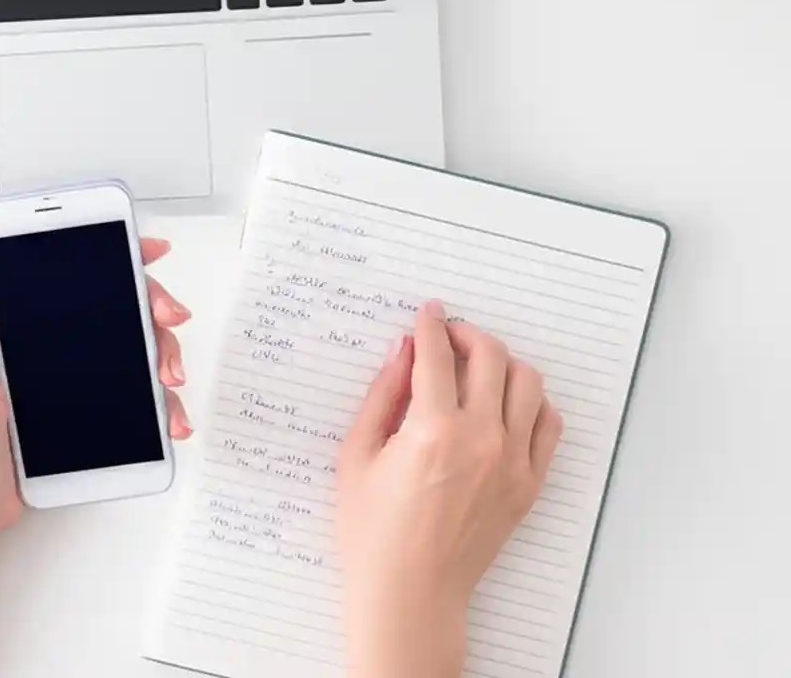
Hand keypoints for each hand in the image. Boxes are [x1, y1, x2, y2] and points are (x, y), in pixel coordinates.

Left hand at [0, 238, 193, 534]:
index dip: (109, 260)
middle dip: (151, 309)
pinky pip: (134, 403)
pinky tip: (171, 420)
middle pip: (113, 312)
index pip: (66, 282)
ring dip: (162, 358)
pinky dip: (159, 407)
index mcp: (13, 335)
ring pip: (133, 354)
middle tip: (170, 320)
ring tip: (170, 381)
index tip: (146, 253)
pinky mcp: (88, 418)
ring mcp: (71, 384)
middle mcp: (47, 352)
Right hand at [335, 300, 563, 676]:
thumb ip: (381, 396)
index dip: (430, 326)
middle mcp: (481, 439)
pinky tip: (505, 402)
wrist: (409, 593)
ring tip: (477, 366)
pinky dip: (532, 401)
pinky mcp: (529, 484)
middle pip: (490, 357)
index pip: (437, 356)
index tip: (427, 313)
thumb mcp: (356, 456)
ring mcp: (512, 462)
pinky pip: (549, 424)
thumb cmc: (372, 532)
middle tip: (448, 336)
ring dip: (502, 362)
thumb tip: (402, 352)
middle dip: (467, 334)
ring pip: (527, 383)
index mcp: (432, 430)